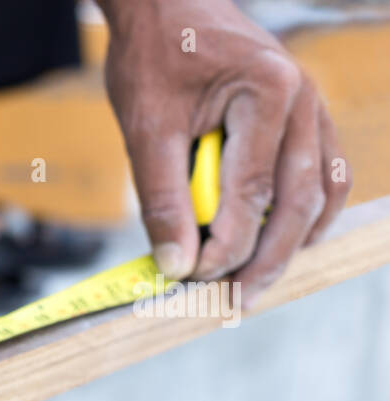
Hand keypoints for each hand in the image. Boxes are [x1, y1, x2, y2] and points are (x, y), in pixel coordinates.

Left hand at [98, 0, 349, 305]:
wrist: (165, 8)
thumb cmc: (154, 58)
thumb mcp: (145, 128)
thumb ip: (162, 198)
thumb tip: (176, 265)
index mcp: (269, 93)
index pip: (252, 194)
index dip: (225, 247)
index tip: (192, 281)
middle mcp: (304, 101)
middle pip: (298, 201)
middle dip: (266, 260)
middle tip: (235, 304)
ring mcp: (311, 110)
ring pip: (319, 192)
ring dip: (291, 244)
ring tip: (255, 285)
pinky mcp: (305, 120)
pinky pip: (322, 176)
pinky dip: (304, 215)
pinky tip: (279, 245)